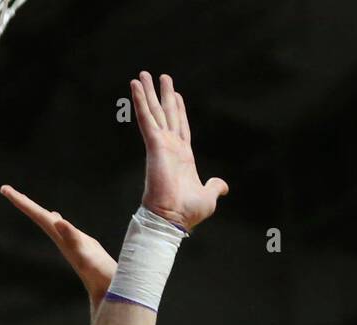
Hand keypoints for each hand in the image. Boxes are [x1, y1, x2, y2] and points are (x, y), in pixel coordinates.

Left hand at [0, 185, 115, 311]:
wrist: (110, 291)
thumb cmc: (100, 274)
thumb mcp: (87, 253)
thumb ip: (72, 237)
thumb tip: (58, 221)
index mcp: (61, 237)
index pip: (38, 215)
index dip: (22, 202)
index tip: (5, 189)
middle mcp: (62, 239)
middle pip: (39, 217)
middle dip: (24, 203)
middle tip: (7, 190)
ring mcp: (70, 243)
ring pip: (49, 222)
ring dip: (38, 211)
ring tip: (26, 201)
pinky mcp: (80, 245)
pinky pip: (62, 228)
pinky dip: (56, 220)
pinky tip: (57, 219)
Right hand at [131, 71, 227, 231]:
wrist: (173, 218)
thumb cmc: (188, 212)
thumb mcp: (208, 197)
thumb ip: (214, 187)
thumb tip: (223, 186)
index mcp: (184, 157)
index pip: (181, 127)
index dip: (180, 110)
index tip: (176, 94)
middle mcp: (171, 147)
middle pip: (167, 114)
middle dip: (163, 95)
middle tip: (160, 77)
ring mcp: (162, 144)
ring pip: (155, 112)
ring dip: (148, 93)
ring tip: (143, 75)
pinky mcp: (154, 144)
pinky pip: (146, 118)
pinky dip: (139, 101)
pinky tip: (134, 85)